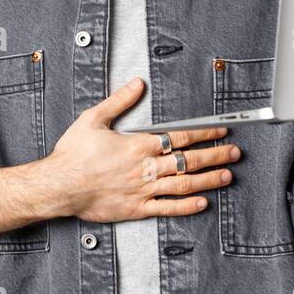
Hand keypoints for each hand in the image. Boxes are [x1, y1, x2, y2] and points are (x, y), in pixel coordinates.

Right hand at [45, 77, 242, 222]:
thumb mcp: (93, 119)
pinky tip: (202, 202)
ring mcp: (143, 190)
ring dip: (208, 179)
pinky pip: (168, 208)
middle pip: (189, 161)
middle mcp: (146, 168)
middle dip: (216, 155)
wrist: (59, 186)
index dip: (204, 134)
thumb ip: (119, 101)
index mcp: (139, 145)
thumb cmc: (73, 154)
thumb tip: (137, 84)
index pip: (181, 137)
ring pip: (184, 185)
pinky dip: (187, 206)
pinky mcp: (136, 209)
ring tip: (227, 176)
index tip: (221, 131)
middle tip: (234, 152)